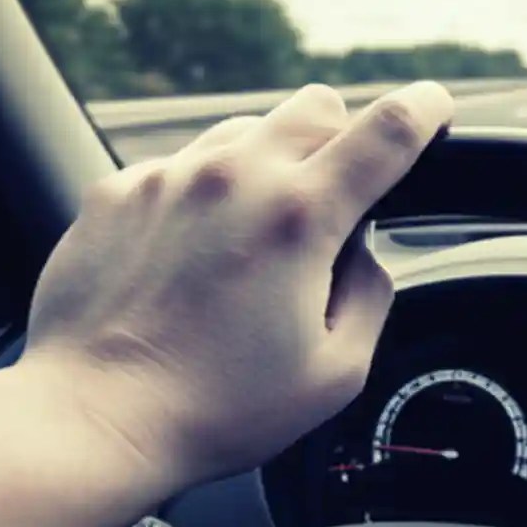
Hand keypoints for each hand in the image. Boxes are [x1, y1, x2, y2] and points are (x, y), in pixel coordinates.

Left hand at [17, 82, 453, 492]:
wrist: (93, 419)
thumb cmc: (214, 408)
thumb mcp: (334, 373)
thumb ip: (371, 295)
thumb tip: (363, 254)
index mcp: (299, 218)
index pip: (388, 130)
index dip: (425, 110)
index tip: (433, 107)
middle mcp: (233, 176)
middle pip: (316, 107)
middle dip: (340, 143)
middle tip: (330, 210)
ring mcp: (168, 177)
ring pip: (245, 132)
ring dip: (267, 169)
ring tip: (250, 246)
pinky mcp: (116, 190)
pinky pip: (181, 167)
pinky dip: (202, 197)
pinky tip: (189, 260)